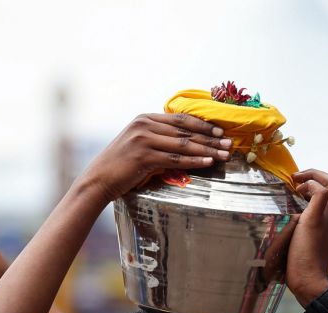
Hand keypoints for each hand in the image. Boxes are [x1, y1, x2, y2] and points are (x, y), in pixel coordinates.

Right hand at [78, 114, 230, 202]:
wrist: (99, 179)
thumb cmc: (120, 166)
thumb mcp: (138, 145)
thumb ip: (158, 139)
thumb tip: (184, 143)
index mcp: (145, 119)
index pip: (180, 119)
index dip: (203, 125)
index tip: (220, 131)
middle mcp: (144, 125)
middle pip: (185, 130)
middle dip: (210, 137)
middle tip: (228, 144)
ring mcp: (144, 140)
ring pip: (183, 144)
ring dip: (207, 150)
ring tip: (223, 155)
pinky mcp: (144, 156)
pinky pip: (175, 158)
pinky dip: (194, 160)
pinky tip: (208, 162)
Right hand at [285, 169, 327, 305]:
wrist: (308, 282)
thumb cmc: (307, 254)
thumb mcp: (311, 221)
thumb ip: (316, 198)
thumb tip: (310, 185)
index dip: (314, 174)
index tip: (294, 179)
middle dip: (314, 179)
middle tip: (294, 182)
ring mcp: (326, 229)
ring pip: (323, 202)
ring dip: (309, 193)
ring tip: (291, 194)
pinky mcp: (317, 239)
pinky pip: (316, 215)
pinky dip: (305, 207)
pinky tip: (292, 214)